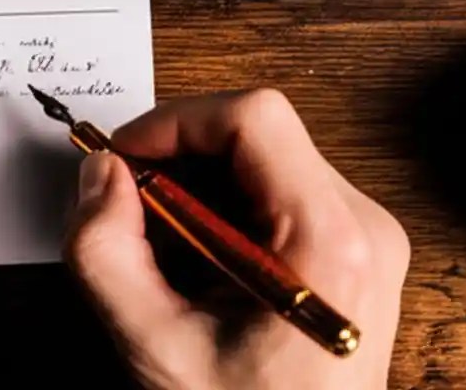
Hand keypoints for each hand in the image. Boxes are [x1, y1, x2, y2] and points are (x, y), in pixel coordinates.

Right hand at [65, 90, 409, 389]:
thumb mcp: (155, 348)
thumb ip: (106, 252)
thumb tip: (99, 174)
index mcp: (331, 243)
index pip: (254, 119)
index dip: (173, 122)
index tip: (121, 159)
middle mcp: (363, 227)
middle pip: (258, 134)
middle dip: (177, 156)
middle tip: (124, 207)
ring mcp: (366, 237)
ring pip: (264, 158)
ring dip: (196, 183)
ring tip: (159, 247)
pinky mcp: (354, 250)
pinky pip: (278, 191)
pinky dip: (221, 206)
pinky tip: (195, 261)